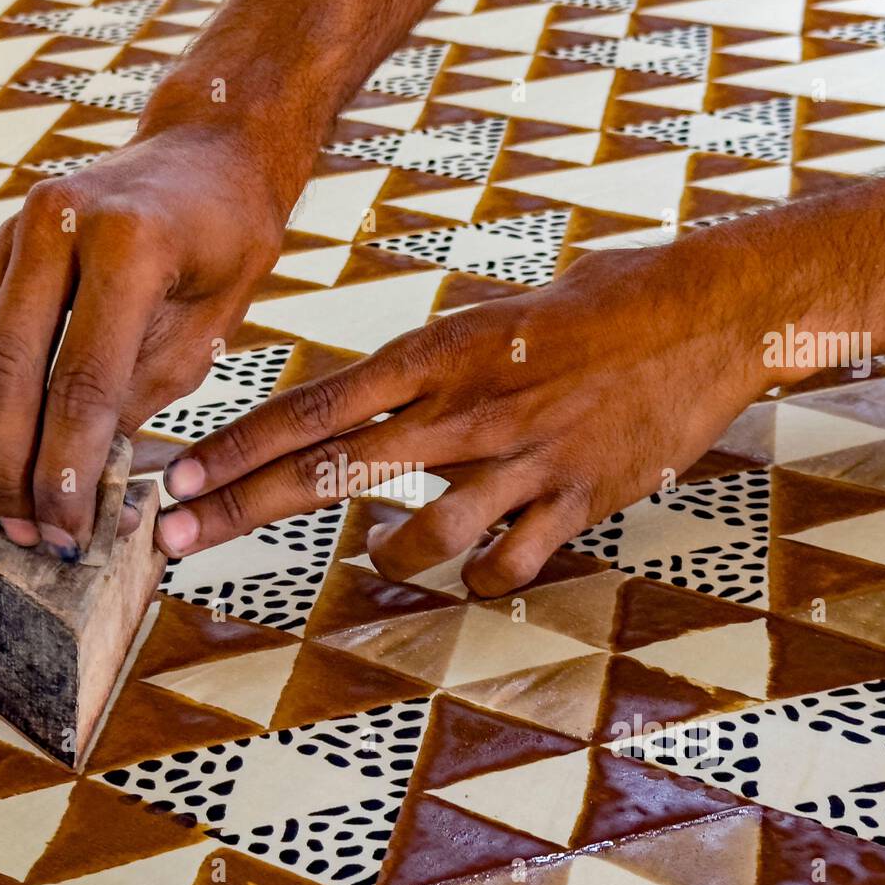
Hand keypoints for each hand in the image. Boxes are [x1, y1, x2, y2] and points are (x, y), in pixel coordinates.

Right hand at [0, 123, 286, 557]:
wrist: (206, 154)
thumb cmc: (223, 245)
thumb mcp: (206, 328)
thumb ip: (138, 397)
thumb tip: (80, 480)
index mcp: (126, 245)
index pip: (82, 383)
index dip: (67, 470)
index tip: (67, 534)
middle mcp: (54, 224)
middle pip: (6, 373)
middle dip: (11, 468)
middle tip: (26, 535)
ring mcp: (12, 227)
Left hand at [153, 247, 774, 596]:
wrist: (709, 313)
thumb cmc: (595, 308)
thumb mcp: (494, 319)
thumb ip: (427, 373)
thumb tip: (367, 416)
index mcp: (438, 352)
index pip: (314, 407)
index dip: (237, 446)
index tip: (175, 476)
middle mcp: (464, 407)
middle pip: (328, 470)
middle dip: (240, 506)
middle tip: (174, 538)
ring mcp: (520, 458)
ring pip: (417, 538)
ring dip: (389, 558)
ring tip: (387, 554)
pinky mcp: (576, 499)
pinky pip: (503, 566)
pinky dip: (480, 577)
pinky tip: (484, 563)